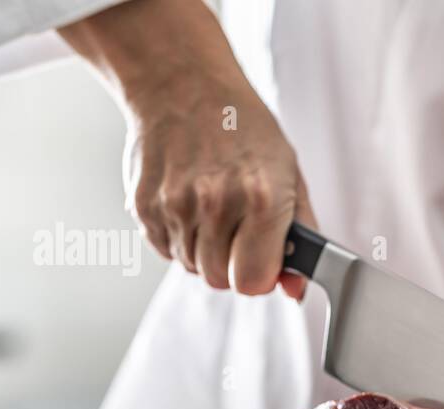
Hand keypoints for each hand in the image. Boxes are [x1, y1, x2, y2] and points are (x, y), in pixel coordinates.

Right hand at [59, 0, 314, 298]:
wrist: (183, 84)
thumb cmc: (243, 127)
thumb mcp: (289, 173)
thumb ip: (300, 235)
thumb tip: (295, 289)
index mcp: (261, 196)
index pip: (253, 281)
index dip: (260, 275)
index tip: (262, 259)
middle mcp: (215, 203)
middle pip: (219, 280)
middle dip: (231, 264)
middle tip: (237, 229)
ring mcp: (174, 205)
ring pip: (192, 266)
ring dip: (204, 250)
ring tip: (212, 209)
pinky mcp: (143, 206)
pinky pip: (165, 249)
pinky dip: (179, 237)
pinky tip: (189, 203)